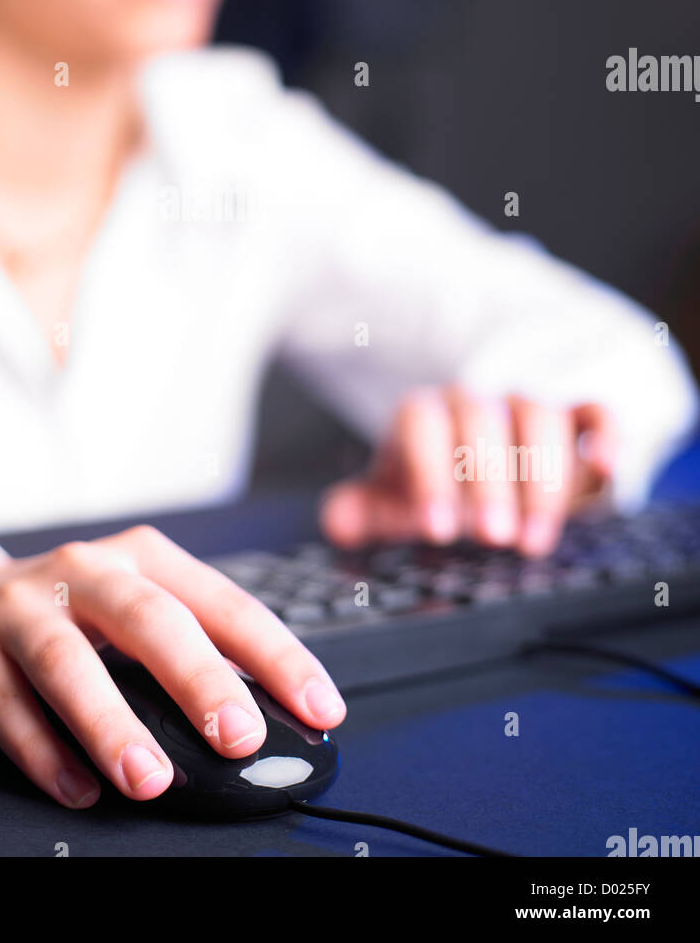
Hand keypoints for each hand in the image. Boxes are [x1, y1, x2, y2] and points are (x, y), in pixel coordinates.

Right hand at [0, 526, 346, 809]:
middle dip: (200, 678)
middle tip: (239, 736)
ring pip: (68, 662)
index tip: (319, 706)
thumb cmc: (67, 608)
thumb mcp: (133, 603)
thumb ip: (192, 646)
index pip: (222, 602)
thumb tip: (267, 714)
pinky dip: (43, 751)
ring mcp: (23, 608)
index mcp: (143, 557)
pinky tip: (77, 789)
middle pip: (149, 619)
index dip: (276, 655)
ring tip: (150, 778)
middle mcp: (86, 571)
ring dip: (112, 723)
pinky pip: (8, 705)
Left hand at [319, 387, 617, 555]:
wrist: (491, 460)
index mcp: (426, 416)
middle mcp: (477, 402)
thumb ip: (366, 509)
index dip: (429, 473)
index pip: (422, 422)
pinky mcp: (578, 422)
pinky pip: (596, 411)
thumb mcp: (398, 499)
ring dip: (542, 477)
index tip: (434, 531)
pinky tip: (604, 467)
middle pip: (481, 418)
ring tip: (533, 539)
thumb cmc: (441, 483)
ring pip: (539, 414)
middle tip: (492, 537)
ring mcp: (528, 406)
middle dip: (488, 480)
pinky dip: (605, 434)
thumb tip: (337, 520)